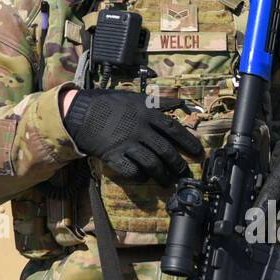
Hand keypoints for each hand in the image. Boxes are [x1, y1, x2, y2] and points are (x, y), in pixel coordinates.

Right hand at [61, 89, 202, 186]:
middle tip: (183, 172)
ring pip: (152, 163)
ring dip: (162, 175)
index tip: (198, 152)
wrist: (82, 113)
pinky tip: (144, 178)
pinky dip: (140, 177)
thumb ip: (158, 102)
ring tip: (168, 181)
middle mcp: (140, 129)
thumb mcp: (136, 98)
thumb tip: (179, 102)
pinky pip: (131, 171)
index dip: (188, 142)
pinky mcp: (114, 156)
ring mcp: (127, 143)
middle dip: (177, 164)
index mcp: (147, 114)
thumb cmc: (110, 104)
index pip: (174, 129)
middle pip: (166, 150)